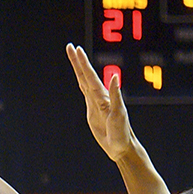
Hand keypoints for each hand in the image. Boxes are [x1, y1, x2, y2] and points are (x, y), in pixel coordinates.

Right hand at [66, 43, 135, 161]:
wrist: (121, 146)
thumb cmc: (122, 132)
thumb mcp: (119, 114)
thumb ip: (116, 95)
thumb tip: (114, 77)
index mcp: (103, 96)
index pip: (90, 76)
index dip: (83, 63)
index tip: (76, 50)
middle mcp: (99, 96)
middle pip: (85, 75)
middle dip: (78, 61)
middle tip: (70, 47)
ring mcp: (95, 102)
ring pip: (84, 81)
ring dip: (79, 69)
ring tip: (73, 56)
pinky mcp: (93, 110)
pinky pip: (85, 92)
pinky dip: (81, 83)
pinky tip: (80, 78)